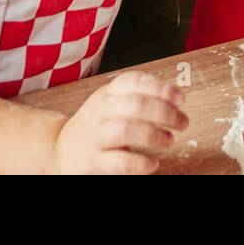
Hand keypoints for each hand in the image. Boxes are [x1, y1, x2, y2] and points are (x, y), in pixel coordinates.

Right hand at [48, 71, 187, 174]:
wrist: (60, 152)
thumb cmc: (97, 127)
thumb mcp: (111, 103)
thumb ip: (139, 97)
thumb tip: (176, 98)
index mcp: (107, 93)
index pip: (134, 81)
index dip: (161, 88)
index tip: (180, 98)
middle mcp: (100, 111)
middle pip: (136, 104)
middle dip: (166, 112)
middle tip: (183, 122)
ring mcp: (95, 137)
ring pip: (127, 129)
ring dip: (155, 135)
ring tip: (170, 141)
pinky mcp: (92, 162)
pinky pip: (120, 162)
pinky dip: (141, 163)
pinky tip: (152, 163)